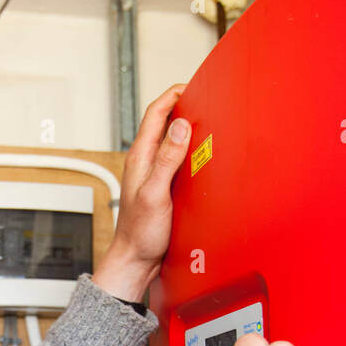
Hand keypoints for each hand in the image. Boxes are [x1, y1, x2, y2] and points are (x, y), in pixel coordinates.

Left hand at [93, 83, 191, 301]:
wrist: (135, 261)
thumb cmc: (140, 233)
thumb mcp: (155, 193)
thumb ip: (167, 159)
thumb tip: (180, 125)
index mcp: (140, 157)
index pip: (155, 113)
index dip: (173, 94)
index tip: (194, 85)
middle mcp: (146, 162)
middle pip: (164, 123)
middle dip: (184, 106)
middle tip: (207, 99)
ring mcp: (154, 174)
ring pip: (172, 141)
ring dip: (189, 128)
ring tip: (209, 122)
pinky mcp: (162, 186)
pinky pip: (177, 160)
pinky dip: (191, 151)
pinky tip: (204, 156)